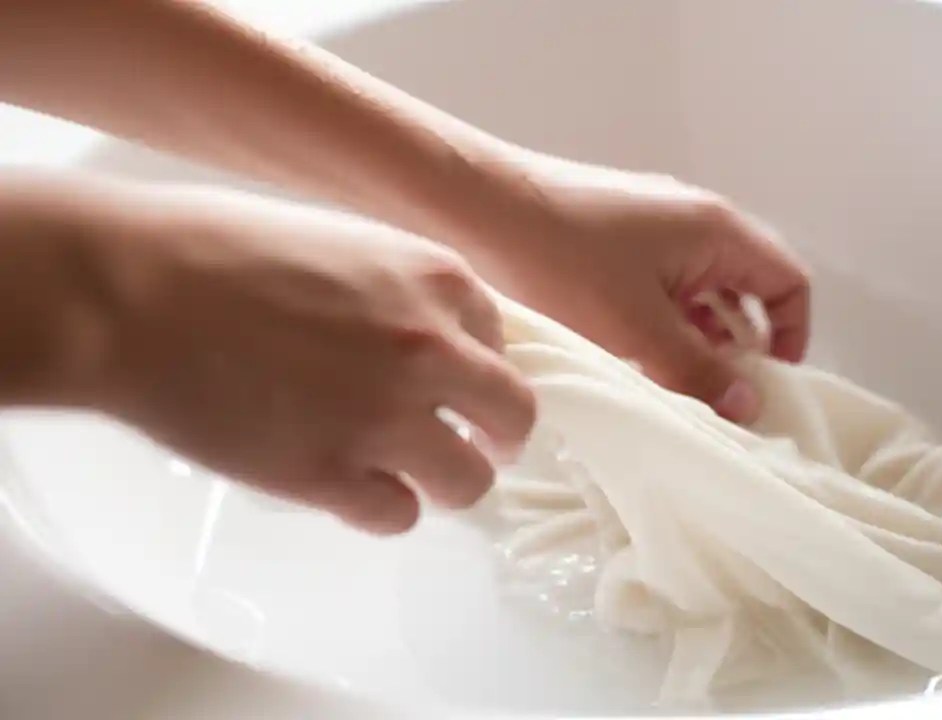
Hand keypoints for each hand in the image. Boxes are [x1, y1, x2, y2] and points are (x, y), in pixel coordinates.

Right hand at [93, 187, 534, 534]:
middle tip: (471, 446)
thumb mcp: (335, 240)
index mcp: (433, 280)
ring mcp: (385, 418)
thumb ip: (392, 289)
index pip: (501, 341)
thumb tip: (415, 332)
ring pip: (467, 481)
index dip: (480, 368)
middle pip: (512, 417)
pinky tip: (352, 493)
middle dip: (495, 436)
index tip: (459, 383)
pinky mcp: (330, 475)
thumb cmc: (211, 248)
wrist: (129, 293)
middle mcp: (430, 350)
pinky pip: (396, 516)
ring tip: (413, 478)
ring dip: (446, 483)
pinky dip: (382, 510)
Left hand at [467, 154, 810, 423]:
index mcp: (717, 230)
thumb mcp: (636, 330)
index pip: (788, 282)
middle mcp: (694, 221)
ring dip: (691, 343)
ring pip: (698, 296)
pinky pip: (659, 290)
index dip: (790, 337)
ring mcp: (652, 228)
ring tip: (665, 388)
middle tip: (711, 400)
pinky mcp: (614, 240)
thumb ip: (698, 371)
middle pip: (745, 291)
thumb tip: (749, 408)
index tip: (761, 387)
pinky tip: (626, 362)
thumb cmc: (560, 262)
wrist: (471, 207)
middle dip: (736, 349)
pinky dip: (657, 327)